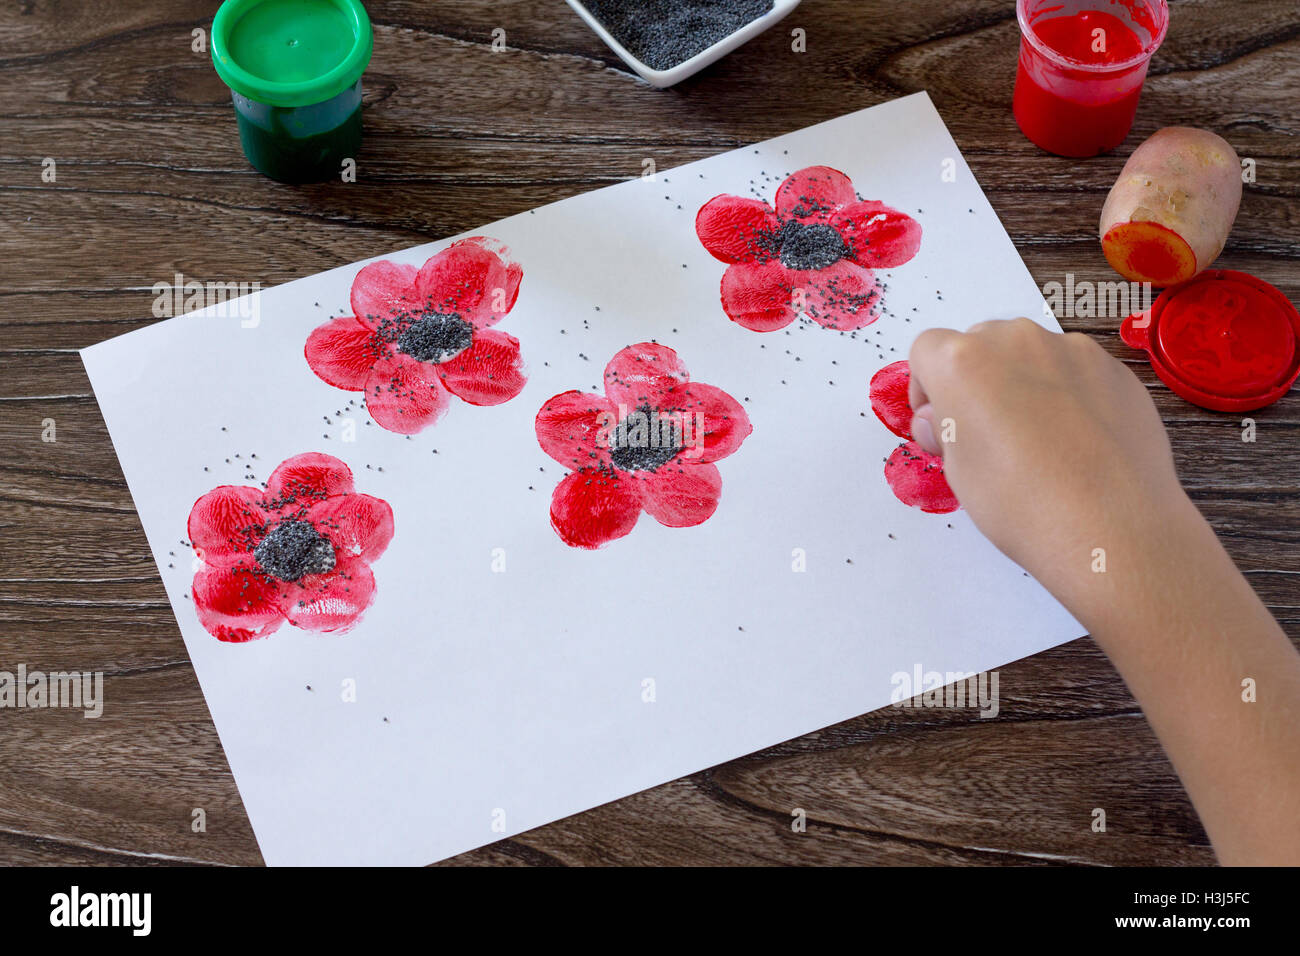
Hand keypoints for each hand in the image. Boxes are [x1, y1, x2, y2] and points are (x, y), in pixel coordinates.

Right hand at [907, 317, 1187, 606]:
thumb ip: (943, 429)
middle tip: (986, 430)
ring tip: (1037, 438)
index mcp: (963, 362)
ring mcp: (1071, 349)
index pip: (928, 349)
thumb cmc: (1021, 503)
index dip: (927, 385)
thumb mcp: (958, 472)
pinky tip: (1077, 440)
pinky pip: (1076, 370)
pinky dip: (1067, 392)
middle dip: (977, 378)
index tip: (938, 419)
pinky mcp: (1114, 368)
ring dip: (1023, 382)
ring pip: (1032, 354)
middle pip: (981, 343)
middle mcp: (1016, 340)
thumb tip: (940, 417)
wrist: (1111, 526)